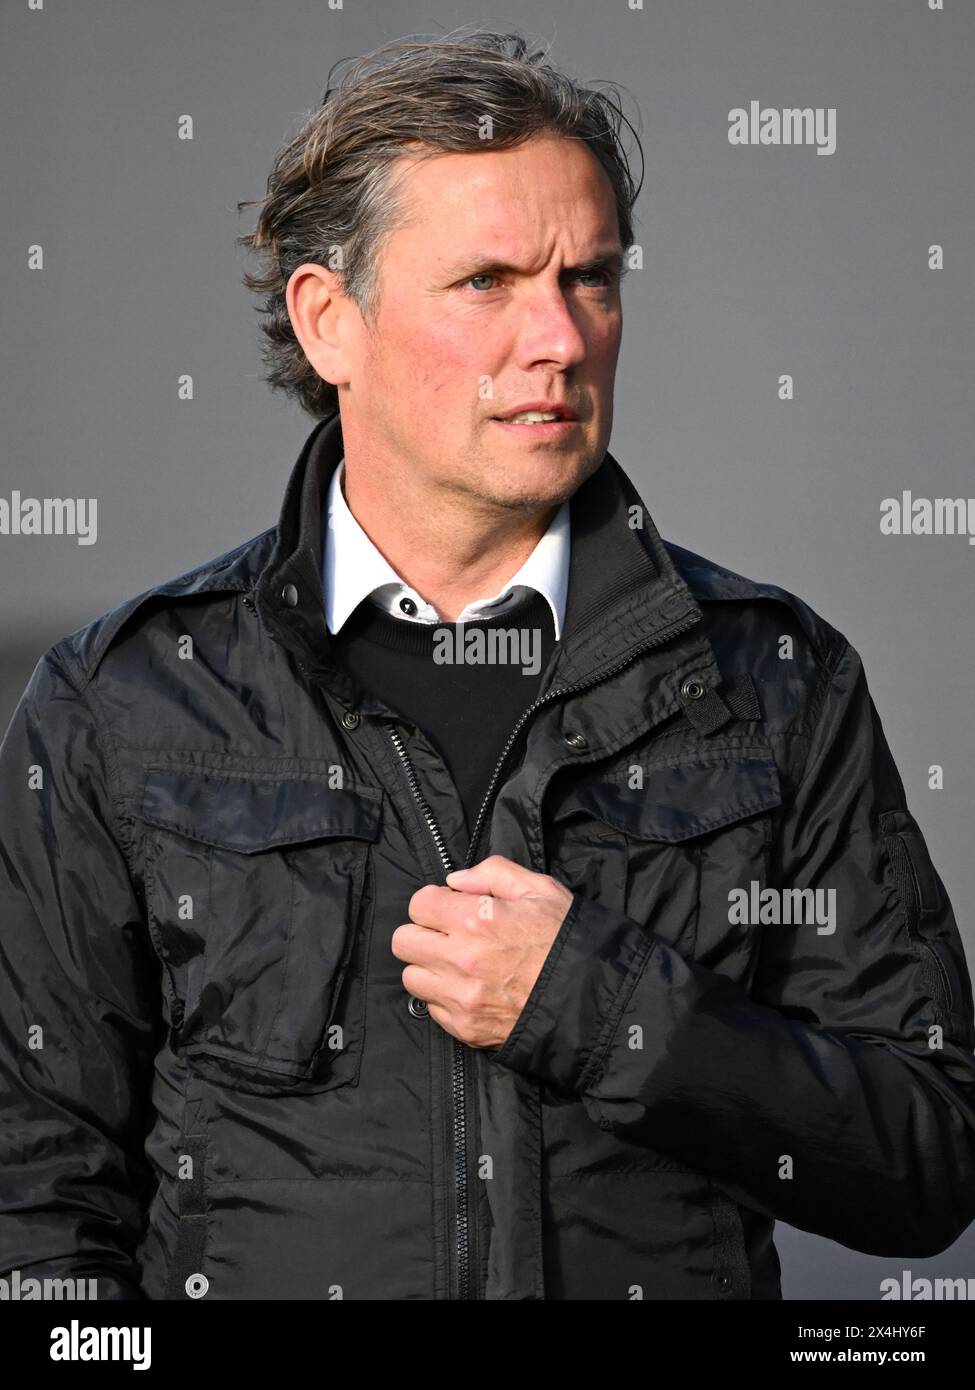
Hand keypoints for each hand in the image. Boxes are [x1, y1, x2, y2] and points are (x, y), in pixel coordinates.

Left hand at [391, 855, 574, 1049]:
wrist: (591, 1000)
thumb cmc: (567, 940)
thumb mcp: (540, 889)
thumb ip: (493, 872)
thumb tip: (455, 881)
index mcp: (475, 920)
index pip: (418, 904)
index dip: (434, 902)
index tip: (451, 908)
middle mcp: (460, 960)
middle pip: (404, 941)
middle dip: (424, 933)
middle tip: (449, 936)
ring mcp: (460, 998)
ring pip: (412, 977)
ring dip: (430, 968)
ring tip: (459, 965)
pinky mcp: (465, 1028)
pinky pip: (432, 1008)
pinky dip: (446, 998)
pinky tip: (473, 989)